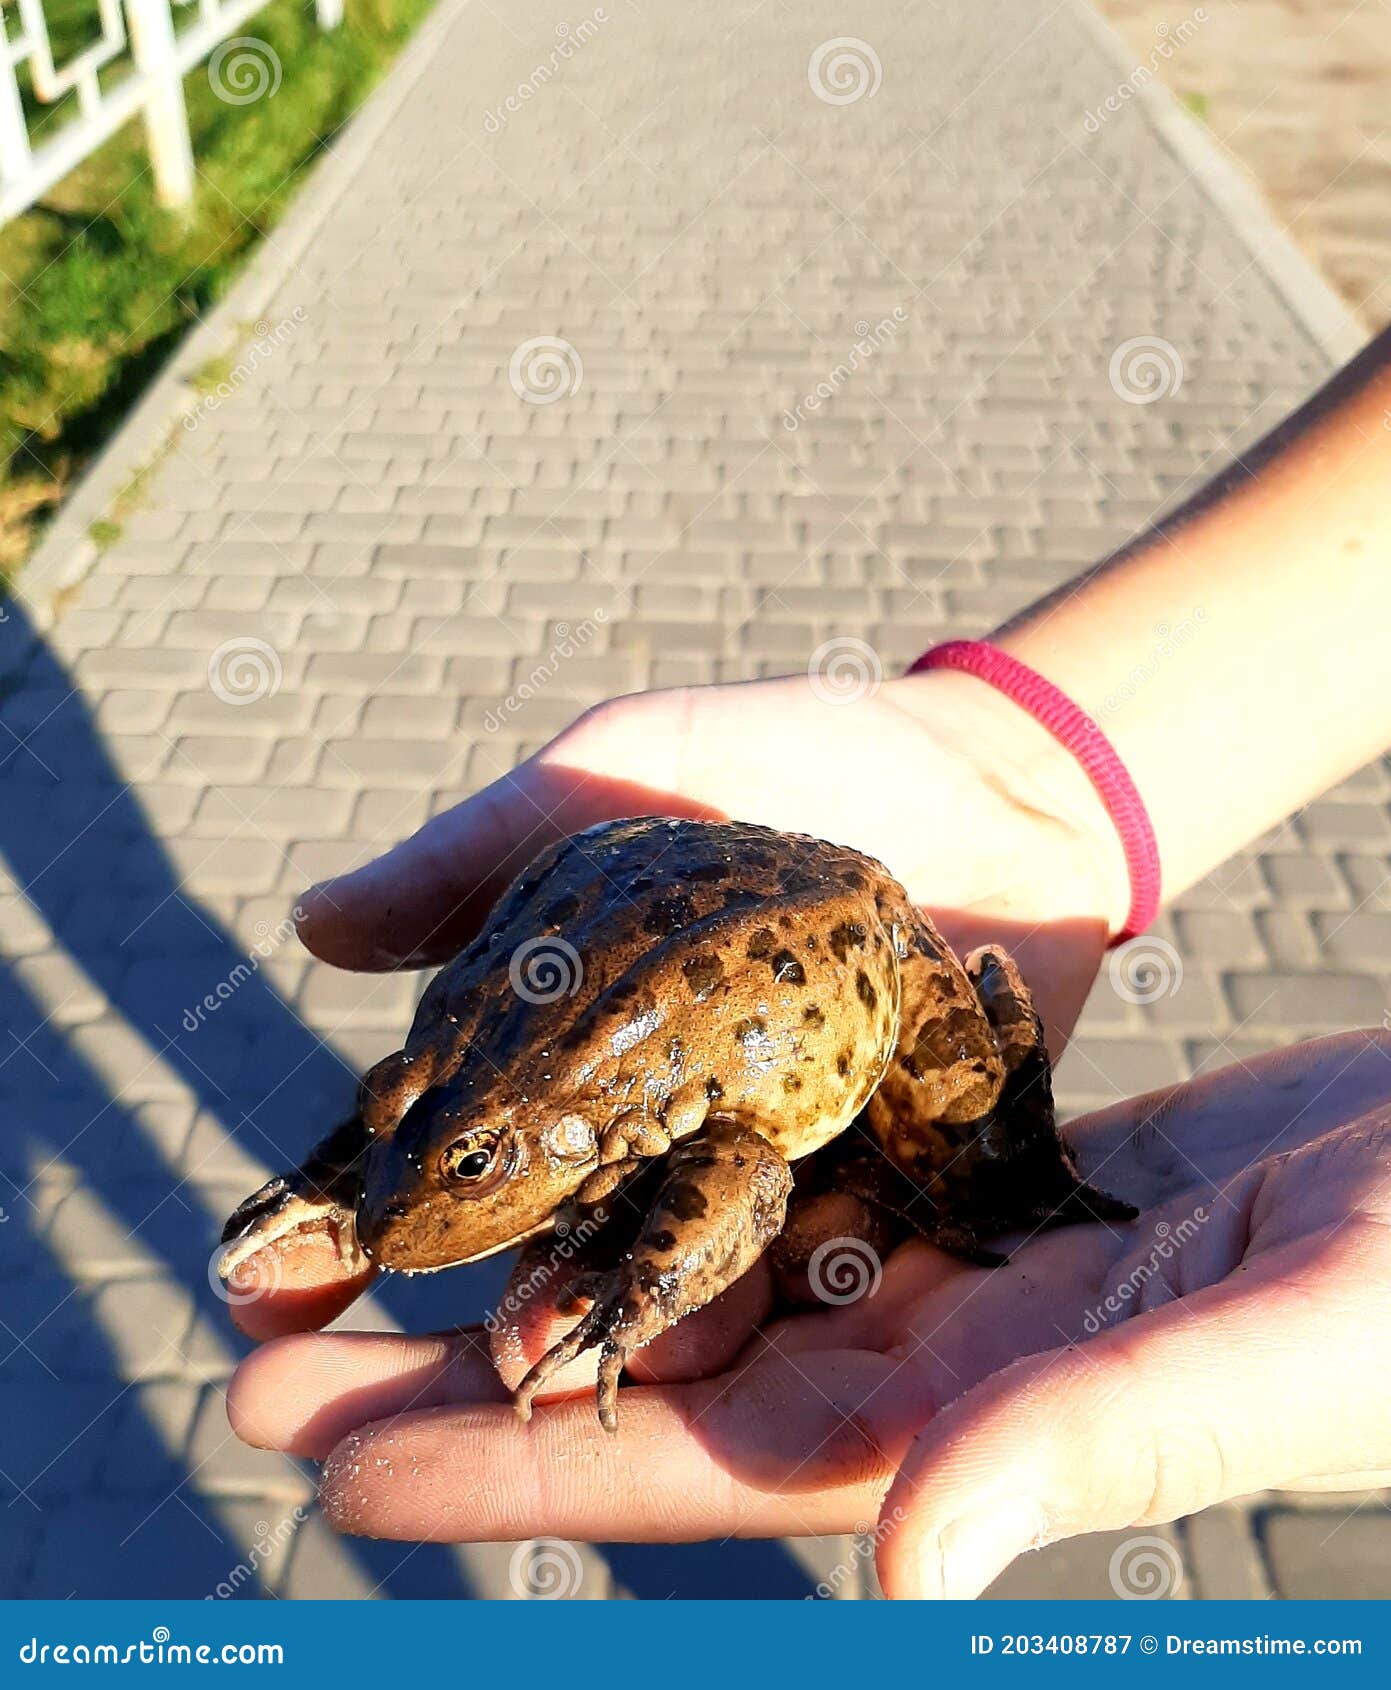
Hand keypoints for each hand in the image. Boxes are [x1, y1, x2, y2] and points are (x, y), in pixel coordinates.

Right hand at [228, 669, 1122, 1337]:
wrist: (994, 780)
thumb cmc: (791, 755)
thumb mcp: (623, 770)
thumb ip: (483, 853)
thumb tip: (308, 928)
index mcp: (573, 1033)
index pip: (432, 1142)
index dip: (334, 1212)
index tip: (246, 1279)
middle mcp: (652, 1118)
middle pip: (514, 1241)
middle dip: (408, 1326)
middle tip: (294, 1401)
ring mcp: (762, 1158)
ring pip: (638, 1266)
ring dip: (557, 1326)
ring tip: (499, 1369)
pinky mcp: (876, 1181)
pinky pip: (790, 1246)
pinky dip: (715, 1292)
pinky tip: (648, 1342)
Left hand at [229, 1030, 1390, 1597]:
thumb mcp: (1281, 1343)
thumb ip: (1103, 1437)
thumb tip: (917, 1561)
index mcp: (986, 1421)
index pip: (710, 1464)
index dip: (526, 1470)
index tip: (340, 1466)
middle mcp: (944, 1358)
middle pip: (666, 1373)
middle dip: (473, 1377)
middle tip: (272, 1355)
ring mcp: (960, 1266)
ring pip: (713, 1270)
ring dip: (557, 1261)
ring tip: (399, 1249)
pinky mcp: (990, 1175)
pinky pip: (805, 1176)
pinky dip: (693, 1168)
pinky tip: (606, 1145)